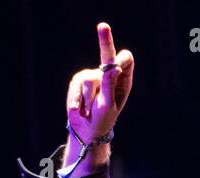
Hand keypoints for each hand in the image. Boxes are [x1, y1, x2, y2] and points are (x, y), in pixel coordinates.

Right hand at [63, 22, 134, 171]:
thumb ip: (109, 86)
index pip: (124, 61)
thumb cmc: (103, 119)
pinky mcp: (78, 81)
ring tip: (88, 109)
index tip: (117, 61)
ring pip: (88, 78)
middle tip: (102, 26)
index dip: (120, 60)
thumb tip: (113, 67)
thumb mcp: (108, 105)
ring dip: (87, 97)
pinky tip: (78, 109)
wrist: (86, 129)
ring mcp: (93, 76)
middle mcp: (108, 75)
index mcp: (122, 80)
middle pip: (107, 54)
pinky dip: (76, 98)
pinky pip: (75, 84)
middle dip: (104, 40)